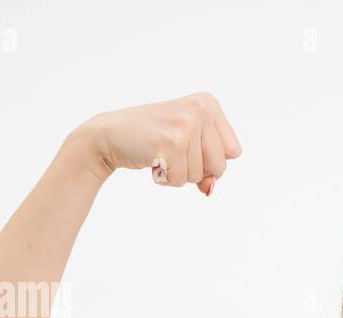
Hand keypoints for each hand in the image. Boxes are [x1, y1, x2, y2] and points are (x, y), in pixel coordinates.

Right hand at [74, 92, 242, 194]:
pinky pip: (180, 181)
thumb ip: (208, 166)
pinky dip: (165, 179)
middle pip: (220, 167)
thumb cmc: (152, 139)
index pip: (233, 152)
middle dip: (196, 170)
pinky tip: (152, 160)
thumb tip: (209, 189)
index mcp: (208, 104)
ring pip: (200, 176)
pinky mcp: (171, 142)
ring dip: (178, 174)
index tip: (188, 147)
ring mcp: (186, 125)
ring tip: (160, 153)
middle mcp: (201, 109)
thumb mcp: (187, 146)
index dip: (210, 160)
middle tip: (171, 151)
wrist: (109, 134)